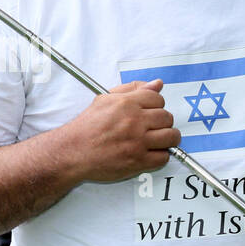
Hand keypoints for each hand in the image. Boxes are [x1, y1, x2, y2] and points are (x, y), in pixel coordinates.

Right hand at [62, 79, 181, 182]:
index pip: (158, 99)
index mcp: (127, 103)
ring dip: (167, 139)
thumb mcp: (105, 99)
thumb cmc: (87, 127)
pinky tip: (150, 153)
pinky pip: (163, 157)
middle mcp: (134, 121)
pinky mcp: (138, 161)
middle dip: (162, 122)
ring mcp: (138, 142)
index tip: (150, 112)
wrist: (74, 151)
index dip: (156, 105)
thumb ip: (132, 89)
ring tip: (156, 140)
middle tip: (152, 127)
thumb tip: (157, 84)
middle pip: (167, 117)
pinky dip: (160, 156)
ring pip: (171, 137)